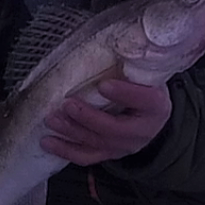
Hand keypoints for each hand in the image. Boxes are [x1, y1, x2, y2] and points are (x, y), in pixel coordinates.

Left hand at [42, 79, 171, 165]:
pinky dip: (65, 150)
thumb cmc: (144, 88)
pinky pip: (85, 156)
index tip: (104, 85)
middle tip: (67, 104)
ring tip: (51, 119)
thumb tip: (107, 47)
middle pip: (114, 128)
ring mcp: (124, 146)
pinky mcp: (109, 154)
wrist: (151, 116)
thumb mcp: (145, 76)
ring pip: (96, 142)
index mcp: (156, 106)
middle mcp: (143, 131)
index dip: (124, 94)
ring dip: (71, 132)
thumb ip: (130, 67)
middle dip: (87, 118)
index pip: (143, 100)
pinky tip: (47, 142)